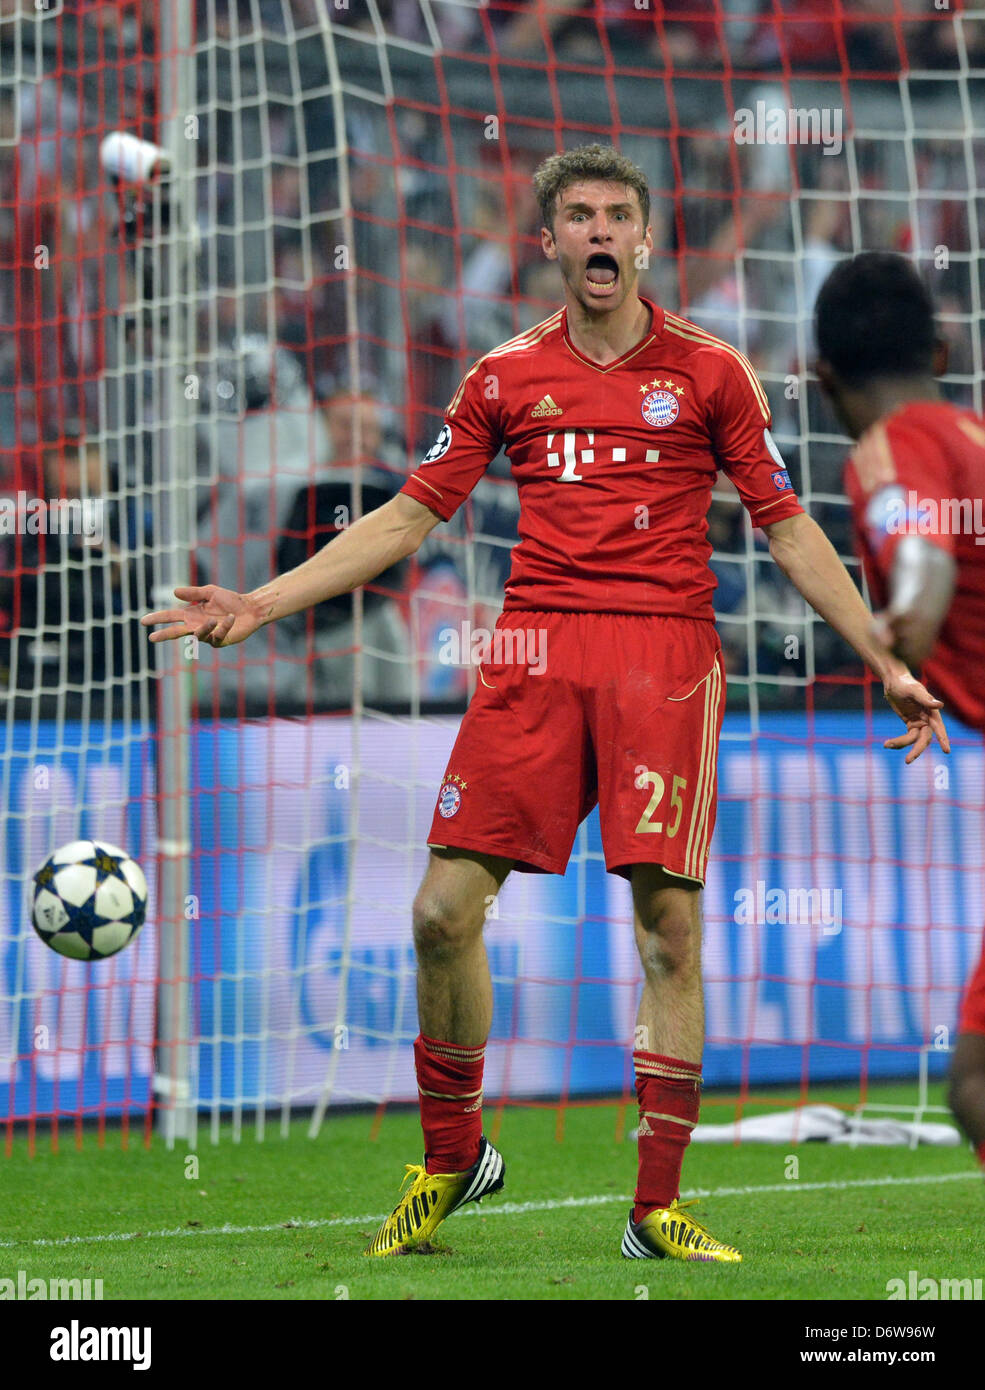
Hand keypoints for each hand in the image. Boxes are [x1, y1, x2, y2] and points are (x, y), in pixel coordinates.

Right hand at [140, 584, 265, 647]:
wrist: (249, 609)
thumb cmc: (230, 600)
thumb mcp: (210, 592)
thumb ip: (193, 593)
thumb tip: (173, 592)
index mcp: (192, 614)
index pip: (171, 617)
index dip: (158, 618)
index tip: (143, 620)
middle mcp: (197, 626)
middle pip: (177, 632)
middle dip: (165, 635)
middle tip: (152, 638)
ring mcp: (208, 635)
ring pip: (199, 635)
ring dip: (205, 627)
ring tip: (213, 618)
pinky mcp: (220, 641)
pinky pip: (217, 635)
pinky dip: (224, 626)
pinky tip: (231, 617)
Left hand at [881, 666, 949, 763]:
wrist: (893, 682)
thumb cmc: (904, 683)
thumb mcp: (913, 690)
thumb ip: (925, 699)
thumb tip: (940, 706)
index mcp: (932, 712)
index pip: (939, 728)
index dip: (943, 739)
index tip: (946, 751)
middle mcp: (927, 719)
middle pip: (925, 739)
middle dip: (917, 750)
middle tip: (907, 760)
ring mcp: (919, 723)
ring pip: (913, 740)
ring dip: (901, 744)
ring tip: (887, 744)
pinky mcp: (910, 724)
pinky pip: (906, 738)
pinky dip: (897, 742)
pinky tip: (887, 744)